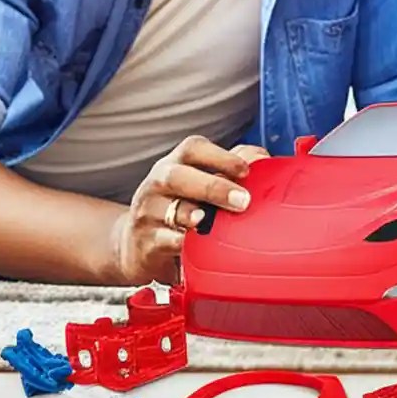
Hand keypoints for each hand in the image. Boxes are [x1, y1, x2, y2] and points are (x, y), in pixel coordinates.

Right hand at [111, 137, 269, 284]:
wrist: (135, 245)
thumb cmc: (179, 209)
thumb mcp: (199, 185)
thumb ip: (229, 169)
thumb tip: (261, 157)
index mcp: (175, 166)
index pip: (192, 149)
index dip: (220, 156)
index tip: (246, 170)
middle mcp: (157, 185)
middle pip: (177, 176)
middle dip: (212, 187)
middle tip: (242, 201)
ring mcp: (148, 214)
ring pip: (169, 211)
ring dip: (193, 216)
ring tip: (210, 221)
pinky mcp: (145, 244)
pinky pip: (164, 243)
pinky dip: (182, 245)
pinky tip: (198, 248)